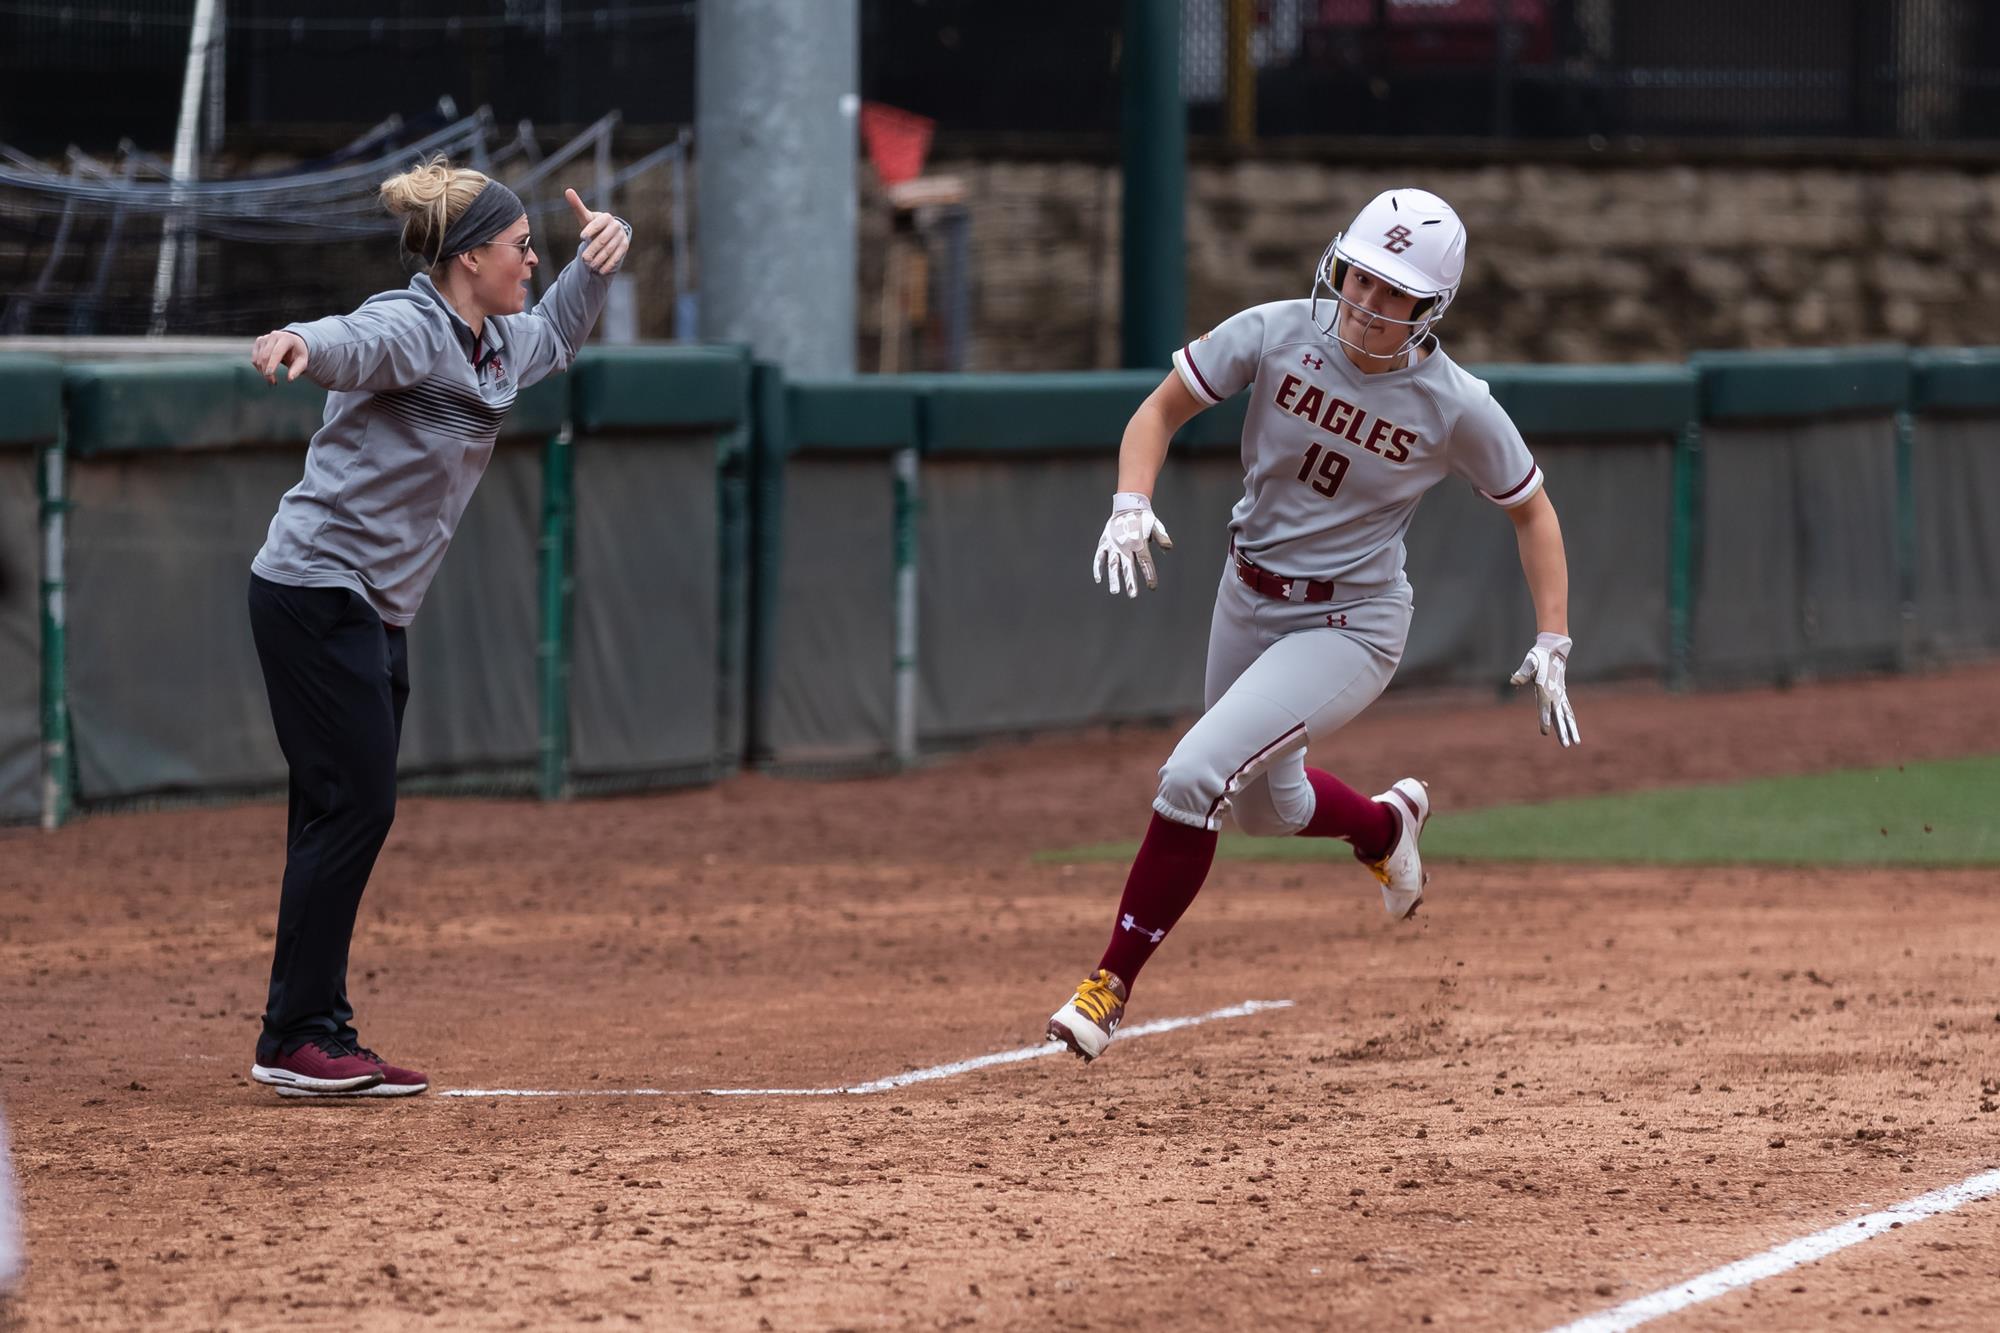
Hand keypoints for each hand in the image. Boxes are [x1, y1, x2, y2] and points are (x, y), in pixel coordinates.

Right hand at [251, 330, 308, 383]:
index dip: (272, 364)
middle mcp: (274, 336)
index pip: (276, 352)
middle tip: (272, 383)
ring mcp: (265, 338)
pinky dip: (259, 368)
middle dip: (267, 371)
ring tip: (272, 380)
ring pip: (258, 358)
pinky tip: (267, 372)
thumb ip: (297, 369)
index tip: (270, 374)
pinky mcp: (258, 342)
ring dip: (263, 371)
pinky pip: (255, 358)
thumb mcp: (302, 361)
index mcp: (286, 338)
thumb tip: (290, 379)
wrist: (292, 342)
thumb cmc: (298, 353)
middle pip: (265, 355)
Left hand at [566, 188, 628, 274]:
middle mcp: (616, 226)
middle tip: (584, 259)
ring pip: (609, 249)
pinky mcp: (624, 247)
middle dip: (593, 250)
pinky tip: (601, 270)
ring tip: (591, 265)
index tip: (582, 237)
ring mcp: (621, 237)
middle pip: (603, 240)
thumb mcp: (585, 217)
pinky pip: (617, 257)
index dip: (590, 230)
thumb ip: (577, 205)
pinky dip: (608, 264)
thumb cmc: (593, 225)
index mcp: (606, 217)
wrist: (608, 234)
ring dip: (599, 259)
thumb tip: (568, 190)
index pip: (598, 223)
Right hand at [1092, 492, 1173, 597]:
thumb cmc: (1143, 519)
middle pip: (1128, 566)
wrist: (1127, 506)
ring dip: (1114, 578)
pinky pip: (1100, 557)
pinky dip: (1098, 567)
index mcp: (1139, 542)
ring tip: (1115, 591)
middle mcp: (1126, 545)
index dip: (1149, 574)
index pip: (1145, 561)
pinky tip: (1099, 579)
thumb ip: (1162, 537)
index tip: (1152, 587)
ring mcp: (1113, 545)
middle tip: (1133, 595)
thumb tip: (1169, 548)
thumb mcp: (1155, 525)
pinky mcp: (1104, 543)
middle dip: (1130, 581)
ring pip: (1113, 564)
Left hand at [1509, 631, 1579, 746]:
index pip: (1544, 707)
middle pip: (1559, 716)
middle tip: (1566, 745)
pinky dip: (1571, 721)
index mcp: (1545, 689)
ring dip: (1571, 729)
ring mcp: (1560, 696)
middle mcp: (1555, 695)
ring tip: (1576, 743)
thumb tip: (1512, 681)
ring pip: (1567, 716)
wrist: (1553, 651)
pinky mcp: (1562, 696)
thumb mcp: (1529, 664)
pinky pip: (1568, 711)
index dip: (1544, 719)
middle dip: (1562, 731)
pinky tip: (1573, 732)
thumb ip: (1522, 674)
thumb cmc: (1538, 658)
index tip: (1545, 732)